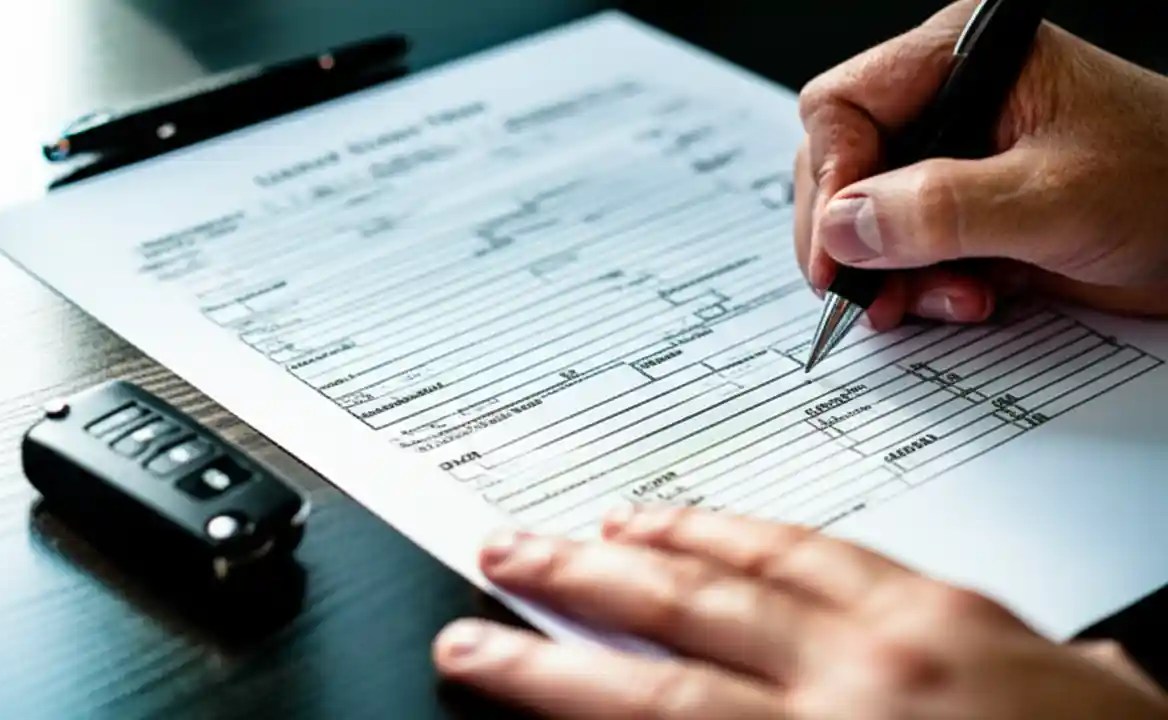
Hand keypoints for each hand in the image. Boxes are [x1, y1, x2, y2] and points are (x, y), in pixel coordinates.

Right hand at [433, 506, 1167, 718]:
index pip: (649, 698)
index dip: (546, 671)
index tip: (479, 648)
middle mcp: (862, 677)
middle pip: (684, 611)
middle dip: (577, 577)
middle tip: (504, 548)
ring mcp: (917, 628)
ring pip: (757, 561)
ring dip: (662, 539)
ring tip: (593, 522)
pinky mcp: (968, 604)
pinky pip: (842, 547)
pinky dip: (765, 531)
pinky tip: (726, 523)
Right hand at [794, 0, 1167, 330]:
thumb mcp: (1052, 199)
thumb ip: (941, 209)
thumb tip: (843, 226)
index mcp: (963, 62)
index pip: (842, 109)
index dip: (828, 181)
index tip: (838, 251)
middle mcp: (950, 105)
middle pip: (843, 167)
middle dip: (856, 239)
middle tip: (866, 291)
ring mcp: (956, 162)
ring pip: (868, 220)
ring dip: (892, 275)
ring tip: (943, 300)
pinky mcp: (968, 213)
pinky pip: (906, 253)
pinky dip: (922, 289)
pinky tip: (968, 298)